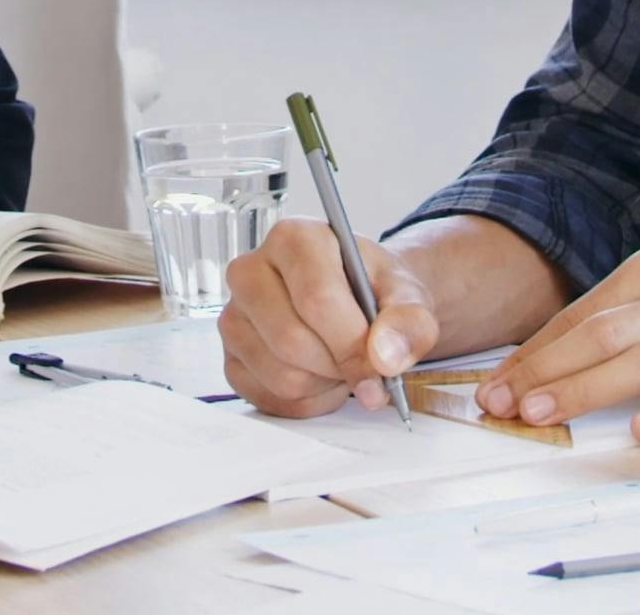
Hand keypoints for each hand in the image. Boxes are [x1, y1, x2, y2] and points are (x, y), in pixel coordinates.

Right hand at [220, 217, 440, 416]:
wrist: (357, 301)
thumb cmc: (374, 290)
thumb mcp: (407, 295)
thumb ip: (409, 321)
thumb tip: (385, 358)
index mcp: (293, 238)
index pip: (316, 299)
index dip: (351, 343)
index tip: (381, 368)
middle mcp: (250, 271)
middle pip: (292, 341)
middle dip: (339, 366)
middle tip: (364, 364)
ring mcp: (233, 317)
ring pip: (282, 376)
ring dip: (326, 384)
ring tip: (342, 363)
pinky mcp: (231, 359)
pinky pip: (271, 399)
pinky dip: (308, 401)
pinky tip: (321, 377)